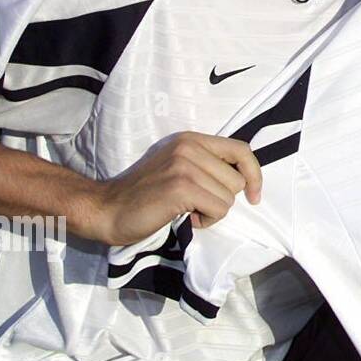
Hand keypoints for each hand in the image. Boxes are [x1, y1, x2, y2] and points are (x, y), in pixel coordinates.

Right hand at [80, 132, 262, 245]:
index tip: (254, 195)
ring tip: (186, 210)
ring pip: (229, 197)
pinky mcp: (181, 188)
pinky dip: (206, 221)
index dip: (254, 174)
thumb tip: (245, 180)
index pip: (241, 149)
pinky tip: (184, 218)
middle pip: (237, 180)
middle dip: (222, 199)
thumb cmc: (145, 195)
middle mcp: (189, 147)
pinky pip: (218, 209)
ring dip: (212, 211)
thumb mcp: (178, 167)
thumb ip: (206, 166)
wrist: (106, 209)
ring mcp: (184, 166)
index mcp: (191, 139)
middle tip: (194, 205)